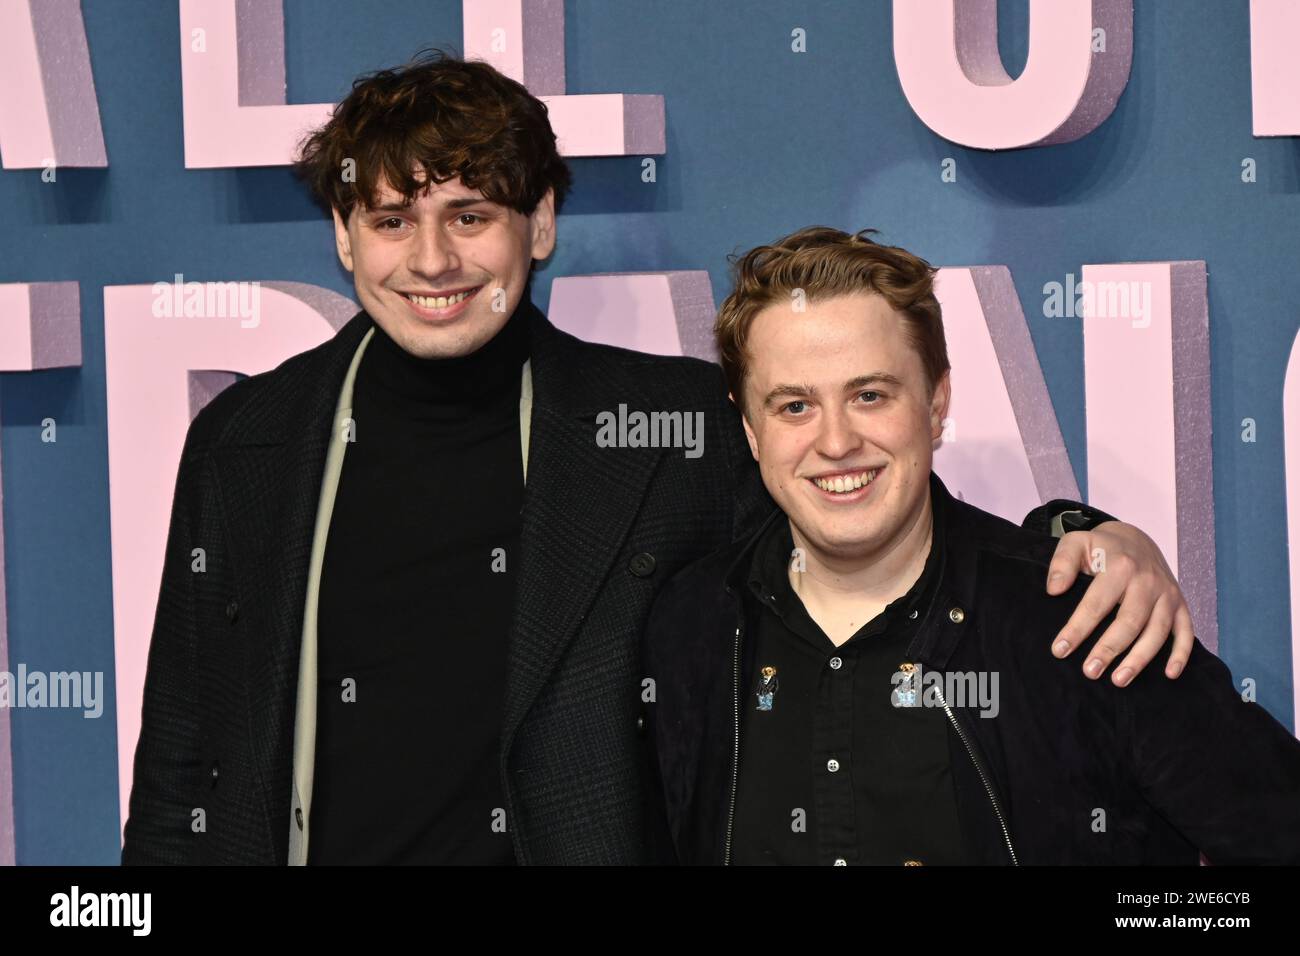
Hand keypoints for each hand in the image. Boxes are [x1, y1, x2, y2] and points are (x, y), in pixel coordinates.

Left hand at [1045, 521, 1194, 685]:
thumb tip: (1054, 590)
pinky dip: (1181, 654)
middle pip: (1129, 621)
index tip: (1060, 650)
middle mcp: (1147, 581)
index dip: (1077, 629)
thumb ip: (1062, 563)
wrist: (1135, 539)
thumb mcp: (1076, 543)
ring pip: (1157, 631)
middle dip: (1109, 649)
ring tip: (1118, 680)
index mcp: (1120, 566)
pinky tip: (1169, 674)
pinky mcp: (1180, 604)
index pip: (1096, 603)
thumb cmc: (1100, 547)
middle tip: (1090, 672)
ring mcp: (1167, 593)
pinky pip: (1186, 631)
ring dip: (1139, 658)